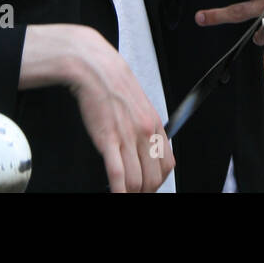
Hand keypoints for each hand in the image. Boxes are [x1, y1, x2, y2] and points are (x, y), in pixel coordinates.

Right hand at [20, 25, 173, 192]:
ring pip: (137, 181)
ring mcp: (128, 137)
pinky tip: (114, 193)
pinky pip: (117, 174)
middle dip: (145, 191)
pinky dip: (118, 191)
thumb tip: (145, 146)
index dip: (158, 181)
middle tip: (135, 193)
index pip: (167, 164)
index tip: (148, 185)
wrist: (97, 68)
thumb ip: (145, 127)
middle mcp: (146, 132)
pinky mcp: (108, 139)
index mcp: (155, 124)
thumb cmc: (114, 83)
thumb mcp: (139, 104)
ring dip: (131, 193)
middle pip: (154, 177)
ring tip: (123, 194)